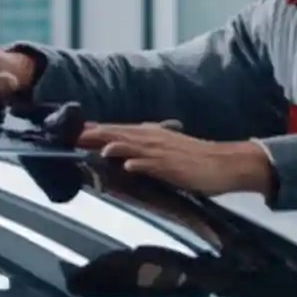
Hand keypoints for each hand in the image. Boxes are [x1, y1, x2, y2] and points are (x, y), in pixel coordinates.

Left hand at [79, 122, 273, 197]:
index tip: (74, 130)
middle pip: (119, 133)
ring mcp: (163, 152)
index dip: (96, 129)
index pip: (119, 129)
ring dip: (111, 143)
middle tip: (69, 133)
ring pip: (132, 145)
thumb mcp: (170, 151)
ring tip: (89, 143)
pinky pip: (153, 164)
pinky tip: (126, 164)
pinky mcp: (174, 167)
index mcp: (153, 135)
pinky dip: (139, 163)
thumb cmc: (199, 161)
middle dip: (94, 133)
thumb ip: (148, 152)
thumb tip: (126, 157)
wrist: (227, 164)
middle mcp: (155, 139)